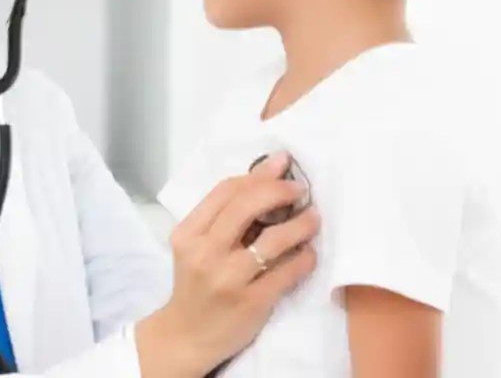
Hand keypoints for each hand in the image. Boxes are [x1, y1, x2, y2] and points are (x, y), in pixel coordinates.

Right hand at [136, 153, 320, 377]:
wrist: (187, 335)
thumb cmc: (196, 285)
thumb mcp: (195, 247)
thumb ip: (221, 220)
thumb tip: (266, 183)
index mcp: (187, 234)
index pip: (225, 191)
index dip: (258, 174)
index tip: (281, 166)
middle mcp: (204, 253)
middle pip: (247, 206)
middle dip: (279, 190)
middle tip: (300, 189)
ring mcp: (228, 279)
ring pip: (273, 239)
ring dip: (301, 223)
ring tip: (314, 217)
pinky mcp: (251, 302)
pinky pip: (288, 272)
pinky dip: (305, 257)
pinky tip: (309, 252)